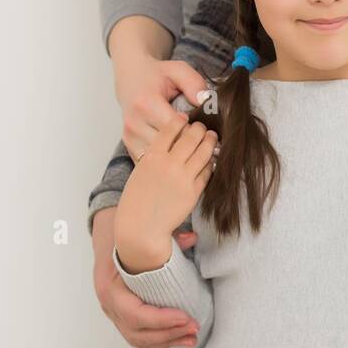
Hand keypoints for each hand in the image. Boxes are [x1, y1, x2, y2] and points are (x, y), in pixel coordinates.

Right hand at [92, 206, 200, 347]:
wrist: (109, 234)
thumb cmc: (123, 236)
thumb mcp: (141, 233)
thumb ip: (167, 237)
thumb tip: (192, 238)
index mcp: (110, 286)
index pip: (134, 314)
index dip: (161, 320)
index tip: (185, 316)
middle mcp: (109, 304)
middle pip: (137, 332)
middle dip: (168, 333)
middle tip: (194, 327)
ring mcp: (113, 312)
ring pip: (138, 339)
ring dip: (167, 341)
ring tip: (192, 337)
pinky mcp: (122, 316)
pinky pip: (139, 335)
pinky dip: (160, 340)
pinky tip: (180, 337)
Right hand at [114, 112, 218, 267]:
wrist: (141, 228)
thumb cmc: (135, 201)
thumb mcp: (140, 172)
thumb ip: (155, 156)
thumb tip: (171, 142)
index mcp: (152, 156)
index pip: (171, 128)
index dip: (181, 120)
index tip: (185, 118)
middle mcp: (169, 164)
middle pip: (191, 136)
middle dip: (199, 128)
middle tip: (202, 127)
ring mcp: (183, 177)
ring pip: (204, 152)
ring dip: (210, 141)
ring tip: (212, 137)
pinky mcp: (194, 192)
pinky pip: (207, 171)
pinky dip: (210, 162)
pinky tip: (211, 159)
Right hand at [116, 56, 215, 163]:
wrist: (131, 79)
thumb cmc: (157, 76)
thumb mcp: (177, 70)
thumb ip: (194, 83)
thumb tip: (206, 102)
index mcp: (146, 103)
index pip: (177, 128)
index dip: (196, 131)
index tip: (206, 129)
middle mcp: (134, 123)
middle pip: (169, 145)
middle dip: (190, 146)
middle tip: (203, 141)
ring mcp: (130, 136)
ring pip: (161, 157)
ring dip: (178, 155)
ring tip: (192, 147)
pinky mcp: (129, 145)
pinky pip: (152, 159)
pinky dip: (166, 158)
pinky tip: (176, 152)